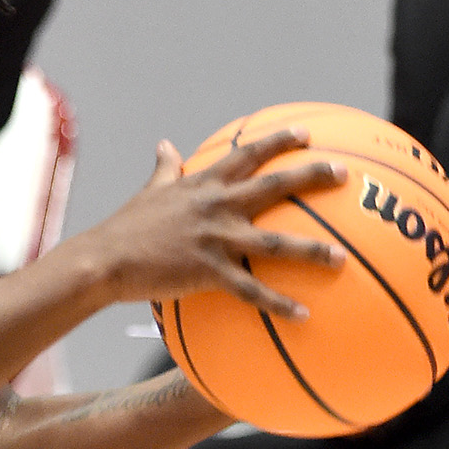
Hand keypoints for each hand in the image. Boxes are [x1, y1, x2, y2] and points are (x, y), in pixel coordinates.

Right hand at [88, 128, 346, 321]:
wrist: (104, 260)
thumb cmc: (125, 228)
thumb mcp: (148, 193)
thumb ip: (164, 169)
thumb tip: (165, 146)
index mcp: (204, 186)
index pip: (248, 154)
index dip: (279, 141)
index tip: (307, 134)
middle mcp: (216, 206)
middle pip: (274, 185)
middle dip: (312, 176)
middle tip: (344, 173)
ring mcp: (215, 239)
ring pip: (274, 242)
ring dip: (311, 250)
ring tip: (341, 259)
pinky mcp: (208, 271)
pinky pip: (251, 289)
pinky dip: (278, 303)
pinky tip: (302, 315)